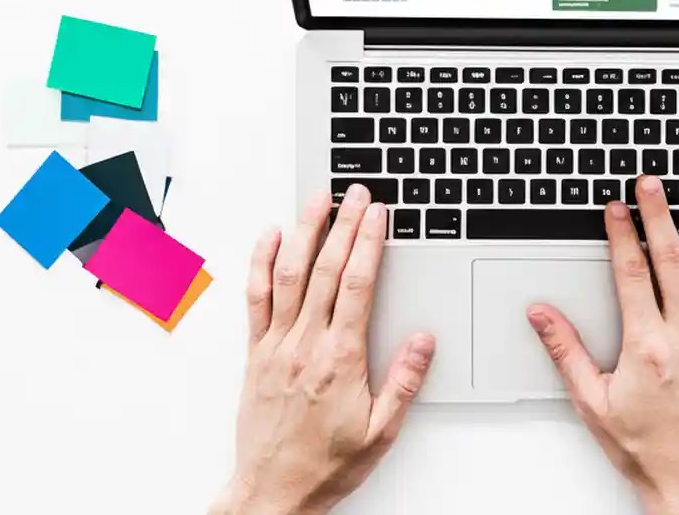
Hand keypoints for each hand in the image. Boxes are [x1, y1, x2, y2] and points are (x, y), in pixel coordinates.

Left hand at [210, 186, 435, 514]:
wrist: (272, 492)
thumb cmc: (325, 465)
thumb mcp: (381, 431)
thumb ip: (403, 381)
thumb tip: (423, 340)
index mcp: (340, 359)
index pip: (356, 286)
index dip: (368, 243)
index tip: (377, 214)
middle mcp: (305, 345)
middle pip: (325, 270)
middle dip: (342, 225)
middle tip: (355, 193)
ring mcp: (276, 345)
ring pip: (288, 275)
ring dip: (303, 232)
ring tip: (316, 201)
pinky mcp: (255, 353)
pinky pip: (255, 298)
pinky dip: (261, 263)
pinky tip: (269, 238)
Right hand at [527, 176, 678, 514]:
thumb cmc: (645, 447)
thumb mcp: (592, 402)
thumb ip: (566, 352)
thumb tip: (541, 314)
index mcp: (647, 347)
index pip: (632, 274)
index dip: (622, 233)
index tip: (616, 206)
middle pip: (673, 261)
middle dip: (661, 215)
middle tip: (654, 182)